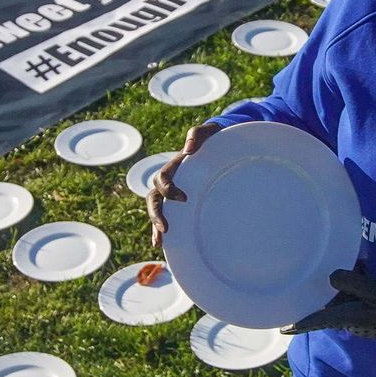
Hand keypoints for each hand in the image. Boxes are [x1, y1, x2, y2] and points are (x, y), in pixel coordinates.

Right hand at [147, 121, 220, 246]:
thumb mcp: (209, 132)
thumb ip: (197, 134)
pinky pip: (168, 216)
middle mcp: (171, 181)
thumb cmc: (215, 138)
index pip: (162, 178)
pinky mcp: (181, 203)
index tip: (184, 198)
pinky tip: (161, 244)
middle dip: (156, 213)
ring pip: (157, 209)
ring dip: (155, 225)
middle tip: (165, 228)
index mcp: (175, 166)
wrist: (221, 147)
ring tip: (159, 242)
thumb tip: (188, 148)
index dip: (168, 189)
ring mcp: (174, 193)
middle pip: (154, 198)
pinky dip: (161, 230)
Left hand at [282, 268, 375, 359]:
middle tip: (306, 280)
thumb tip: (330, 276)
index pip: (316, 321)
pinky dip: (357, 287)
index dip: (298, 325)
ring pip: (344, 302)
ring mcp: (364, 321)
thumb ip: (352, 282)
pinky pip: (358, 300)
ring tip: (341, 266)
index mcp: (347, 318)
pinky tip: (364, 267)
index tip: (281, 330)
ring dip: (341, 288)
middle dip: (320, 295)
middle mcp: (352, 322)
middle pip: (329, 308)